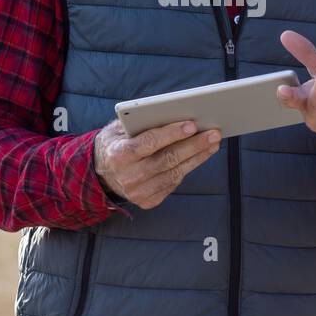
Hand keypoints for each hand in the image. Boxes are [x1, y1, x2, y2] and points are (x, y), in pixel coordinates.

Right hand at [93, 119, 220, 208]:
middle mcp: (127, 176)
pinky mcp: (148, 201)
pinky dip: (188, 168)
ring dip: (197, 157)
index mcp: (118, 155)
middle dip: (193, 145)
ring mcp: (138, 192)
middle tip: (213, 133)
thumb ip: (140, 122)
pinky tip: (200, 155)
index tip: (192, 124)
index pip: (148, 143)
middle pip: (167, 160)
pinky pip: (173, 183)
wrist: (101, 173)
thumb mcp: (119, 129)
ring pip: (174, 173)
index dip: (171, 134)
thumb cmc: (116, 143)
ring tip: (213, 143)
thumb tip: (175, 113)